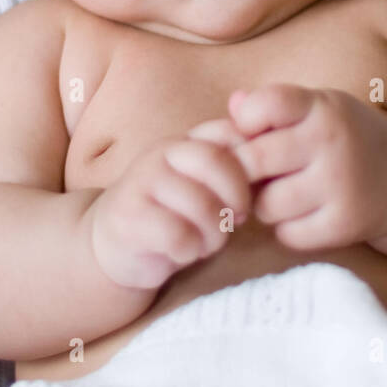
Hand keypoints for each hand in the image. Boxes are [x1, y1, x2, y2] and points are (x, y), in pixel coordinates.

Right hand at [87, 130, 251, 289]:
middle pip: (217, 161)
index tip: (247, 194)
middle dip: (236, 198)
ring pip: (202, 205)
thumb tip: (274, 145)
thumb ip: (233, 165)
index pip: (229, 133)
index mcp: (185, 142)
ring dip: (214, 234)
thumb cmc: (172, 215)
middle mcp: (160, 154)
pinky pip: (180, 236)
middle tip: (236, 220)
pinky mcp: (128, 218)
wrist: (112, 245)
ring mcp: (141, 183)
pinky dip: (190, 251)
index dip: (251, 165)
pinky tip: (182, 252)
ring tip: (205, 242)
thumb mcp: (202, 185)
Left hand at [226, 84, 386, 249]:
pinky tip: (304, 214)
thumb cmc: (343, 138)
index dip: (246, 120)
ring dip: (264, 204)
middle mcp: (333, 143)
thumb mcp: (316, 109)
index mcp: (323, 108)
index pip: (267, 104)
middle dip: (244, 171)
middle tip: (254, 174)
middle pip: (253, 161)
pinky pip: (287, 235)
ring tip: (283, 194)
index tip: (254, 131)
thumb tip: (234, 106)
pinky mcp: (345, 224)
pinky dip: (287, 229)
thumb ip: (272, 106)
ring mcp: (341, 186)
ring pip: (265, 205)